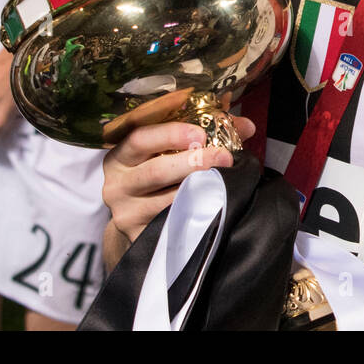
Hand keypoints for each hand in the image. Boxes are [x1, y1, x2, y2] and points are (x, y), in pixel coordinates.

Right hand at [102, 104, 255, 246]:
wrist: (133, 219)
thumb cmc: (155, 173)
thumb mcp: (165, 151)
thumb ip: (202, 134)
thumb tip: (246, 126)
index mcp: (120, 156)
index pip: (140, 139)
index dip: (170, 134)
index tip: (200, 133)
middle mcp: (117, 184)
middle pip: (156, 171)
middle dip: (193, 163)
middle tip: (224, 158)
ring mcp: (126, 214)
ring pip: (166, 202)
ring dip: (200, 190)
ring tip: (224, 182)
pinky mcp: (139, 238)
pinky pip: (171, 225)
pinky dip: (194, 215)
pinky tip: (212, 208)